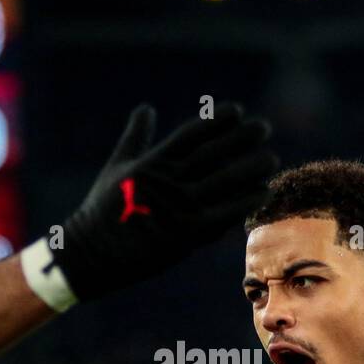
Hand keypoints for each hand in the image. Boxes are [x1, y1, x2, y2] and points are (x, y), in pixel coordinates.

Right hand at [49, 103, 277, 301]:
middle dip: (240, 139)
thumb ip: (136, 136)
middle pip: (213, 153)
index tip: (237, 111)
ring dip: (250, 168)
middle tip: (263, 128)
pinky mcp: (186, 233)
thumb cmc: (103, 210)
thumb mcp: (117, 167)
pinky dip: (245, 201)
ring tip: (271, 159)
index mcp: (152, 163)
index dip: (216, 120)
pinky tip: (262, 192)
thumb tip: (146, 108)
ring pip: (223, 182)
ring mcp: (178, 207)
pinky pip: (224, 213)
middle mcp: (167, 181)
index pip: (191, 134)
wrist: (92, 255)